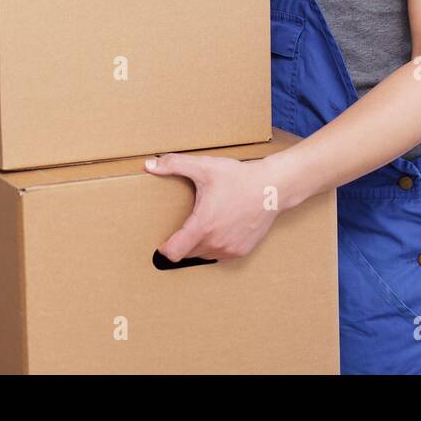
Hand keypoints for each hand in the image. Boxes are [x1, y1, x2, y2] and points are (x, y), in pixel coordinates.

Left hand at [145, 153, 280, 262]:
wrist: (272, 188)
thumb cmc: (238, 178)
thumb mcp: (205, 167)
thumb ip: (174, 165)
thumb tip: (149, 164)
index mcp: (203, 226)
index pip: (173, 253)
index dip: (164, 248)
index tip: (162, 241)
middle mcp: (215, 242)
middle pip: (187, 254)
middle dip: (182, 243)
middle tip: (185, 226)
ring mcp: (230, 249)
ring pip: (204, 256)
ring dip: (199, 246)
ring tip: (202, 226)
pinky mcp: (241, 251)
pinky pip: (220, 256)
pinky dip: (215, 247)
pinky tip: (219, 230)